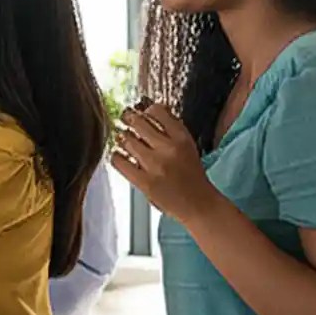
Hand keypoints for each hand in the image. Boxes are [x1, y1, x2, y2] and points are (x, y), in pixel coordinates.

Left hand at [109, 102, 220, 222]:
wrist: (198, 204)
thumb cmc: (192, 175)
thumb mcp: (187, 146)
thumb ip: (171, 129)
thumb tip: (149, 111)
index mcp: (181, 138)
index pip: (158, 111)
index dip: (146, 110)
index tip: (141, 112)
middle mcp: (168, 149)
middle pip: (138, 123)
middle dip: (129, 118)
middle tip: (125, 119)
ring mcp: (155, 165)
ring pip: (127, 140)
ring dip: (122, 138)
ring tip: (123, 140)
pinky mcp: (144, 182)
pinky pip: (120, 162)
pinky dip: (116, 156)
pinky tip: (119, 156)